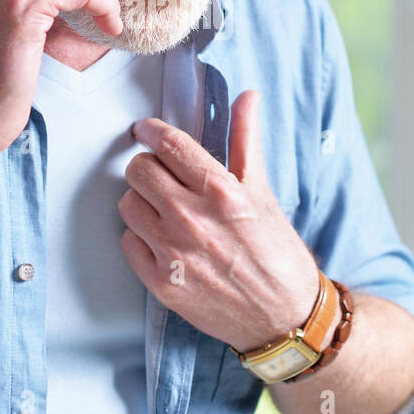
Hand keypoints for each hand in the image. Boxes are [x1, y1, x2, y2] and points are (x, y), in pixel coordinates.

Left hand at [118, 89, 321, 352]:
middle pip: (138, 171)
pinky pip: (129, 243)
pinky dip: (141, 238)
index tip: (146, 130)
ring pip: (128, 205)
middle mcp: (192, 219)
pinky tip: (162, 240)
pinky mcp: (161, 284)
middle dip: (148, 167)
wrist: (285, 317)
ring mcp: (173, 254)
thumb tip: (247, 97)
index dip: (152, 132)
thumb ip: (246, 141)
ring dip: (142, 202)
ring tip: (162, 209)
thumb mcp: (262, 193)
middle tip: (161, 175)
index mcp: (220, 191)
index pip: (169, 145)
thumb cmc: (277, 252)